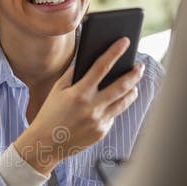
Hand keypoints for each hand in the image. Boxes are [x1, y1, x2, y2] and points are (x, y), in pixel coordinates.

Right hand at [13, 39, 144, 173]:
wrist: (46, 144)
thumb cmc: (50, 113)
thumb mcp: (58, 90)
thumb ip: (73, 74)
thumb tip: (90, 60)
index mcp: (79, 93)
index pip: (102, 67)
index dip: (115, 52)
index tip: (125, 41)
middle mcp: (91, 107)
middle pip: (121, 86)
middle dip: (134, 73)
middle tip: (140, 65)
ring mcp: (99, 121)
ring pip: (124, 102)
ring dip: (132, 91)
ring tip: (134, 84)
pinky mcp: (102, 132)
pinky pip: (113, 116)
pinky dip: (113, 107)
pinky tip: (112, 103)